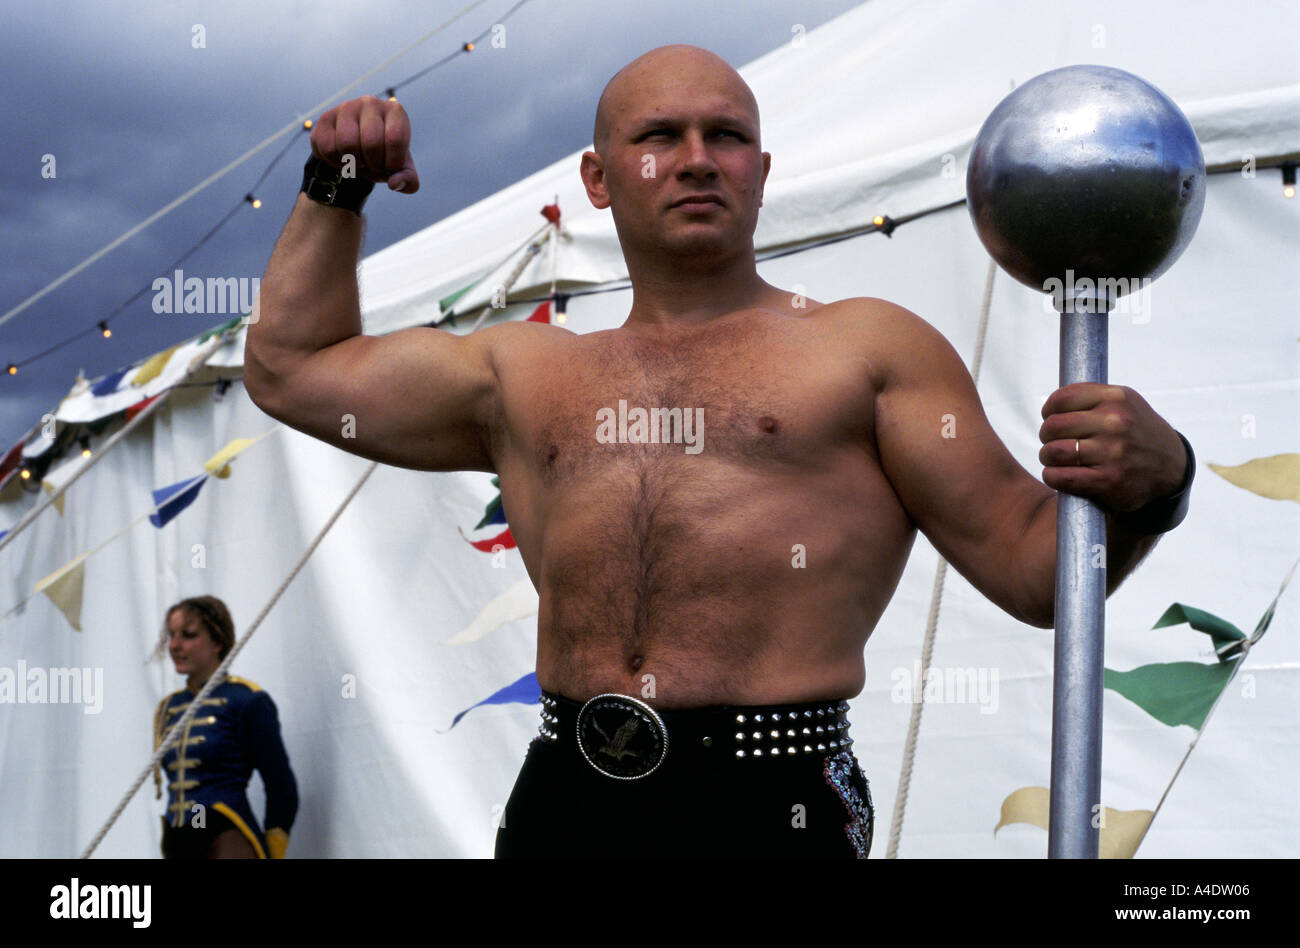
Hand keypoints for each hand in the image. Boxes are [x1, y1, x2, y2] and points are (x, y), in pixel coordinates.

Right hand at [310, 95, 418, 192]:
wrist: (357, 151)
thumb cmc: (383, 156)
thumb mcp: (400, 169)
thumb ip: (408, 180)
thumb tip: (395, 183)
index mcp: (395, 111)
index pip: (395, 139)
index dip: (392, 162)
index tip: (390, 166)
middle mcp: (371, 103)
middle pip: (371, 143)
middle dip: (373, 164)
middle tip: (373, 164)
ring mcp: (346, 107)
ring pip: (348, 144)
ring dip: (354, 163)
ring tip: (359, 160)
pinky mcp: (326, 117)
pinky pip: (328, 148)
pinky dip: (336, 162)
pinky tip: (343, 157)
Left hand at [1038, 383, 1186, 512]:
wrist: (1171, 467)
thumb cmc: (1135, 432)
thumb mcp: (1123, 403)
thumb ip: (1090, 398)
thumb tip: (1051, 405)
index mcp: (1117, 398)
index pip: (1061, 399)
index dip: (1049, 411)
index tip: (1052, 419)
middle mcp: (1116, 423)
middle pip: (1054, 426)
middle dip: (1047, 436)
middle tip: (1054, 442)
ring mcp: (1113, 452)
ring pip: (1054, 452)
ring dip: (1047, 457)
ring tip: (1055, 459)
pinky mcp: (1109, 480)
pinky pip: (1061, 477)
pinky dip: (1052, 477)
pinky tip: (1058, 475)